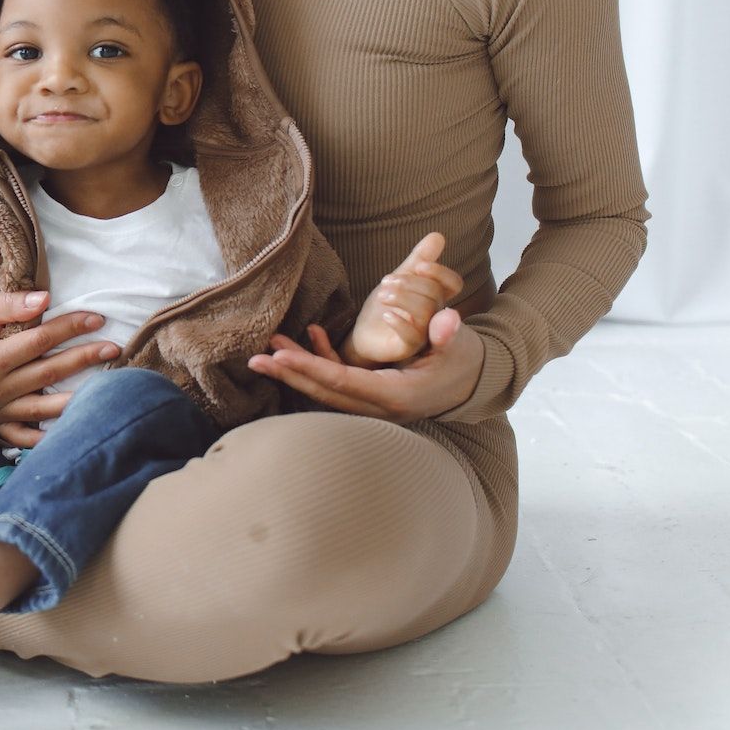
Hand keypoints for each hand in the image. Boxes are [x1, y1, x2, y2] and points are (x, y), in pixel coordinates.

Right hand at [0, 290, 118, 448]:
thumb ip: (11, 304)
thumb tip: (45, 299)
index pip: (39, 342)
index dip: (70, 329)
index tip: (96, 319)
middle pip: (48, 373)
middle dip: (84, 359)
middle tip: (114, 348)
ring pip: (44, 409)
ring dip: (77, 399)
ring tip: (107, 389)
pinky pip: (25, 438)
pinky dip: (47, 438)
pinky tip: (74, 429)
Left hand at [248, 310, 484, 425]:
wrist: (475, 381)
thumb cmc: (465, 360)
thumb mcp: (460, 346)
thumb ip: (449, 334)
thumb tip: (449, 322)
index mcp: (397, 396)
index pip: (344, 384)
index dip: (310, 369)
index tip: (280, 357)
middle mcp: (379, 407)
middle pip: (325, 393)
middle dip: (290, 375)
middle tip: (254, 360)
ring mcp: (373, 405)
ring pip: (327, 390)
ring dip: (298, 369)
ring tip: (270, 349)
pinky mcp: (371, 395)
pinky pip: (339, 382)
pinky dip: (322, 362)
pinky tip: (312, 336)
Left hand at [342, 232, 465, 367]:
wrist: (365, 334)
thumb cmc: (386, 306)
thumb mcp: (400, 278)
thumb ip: (418, 259)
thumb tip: (438, 235)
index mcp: (436, 297)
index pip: (453, 284)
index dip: (440, 273)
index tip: (418, 266)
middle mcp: (434, 316)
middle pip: (435, 295)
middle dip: (411, 284)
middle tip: (386, 281)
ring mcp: (424, 334)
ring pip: (425, 313)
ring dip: (403, 298)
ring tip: (382, 294)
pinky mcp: (408, 349)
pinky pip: (412, 336)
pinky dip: (399, 322)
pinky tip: (386, 315)